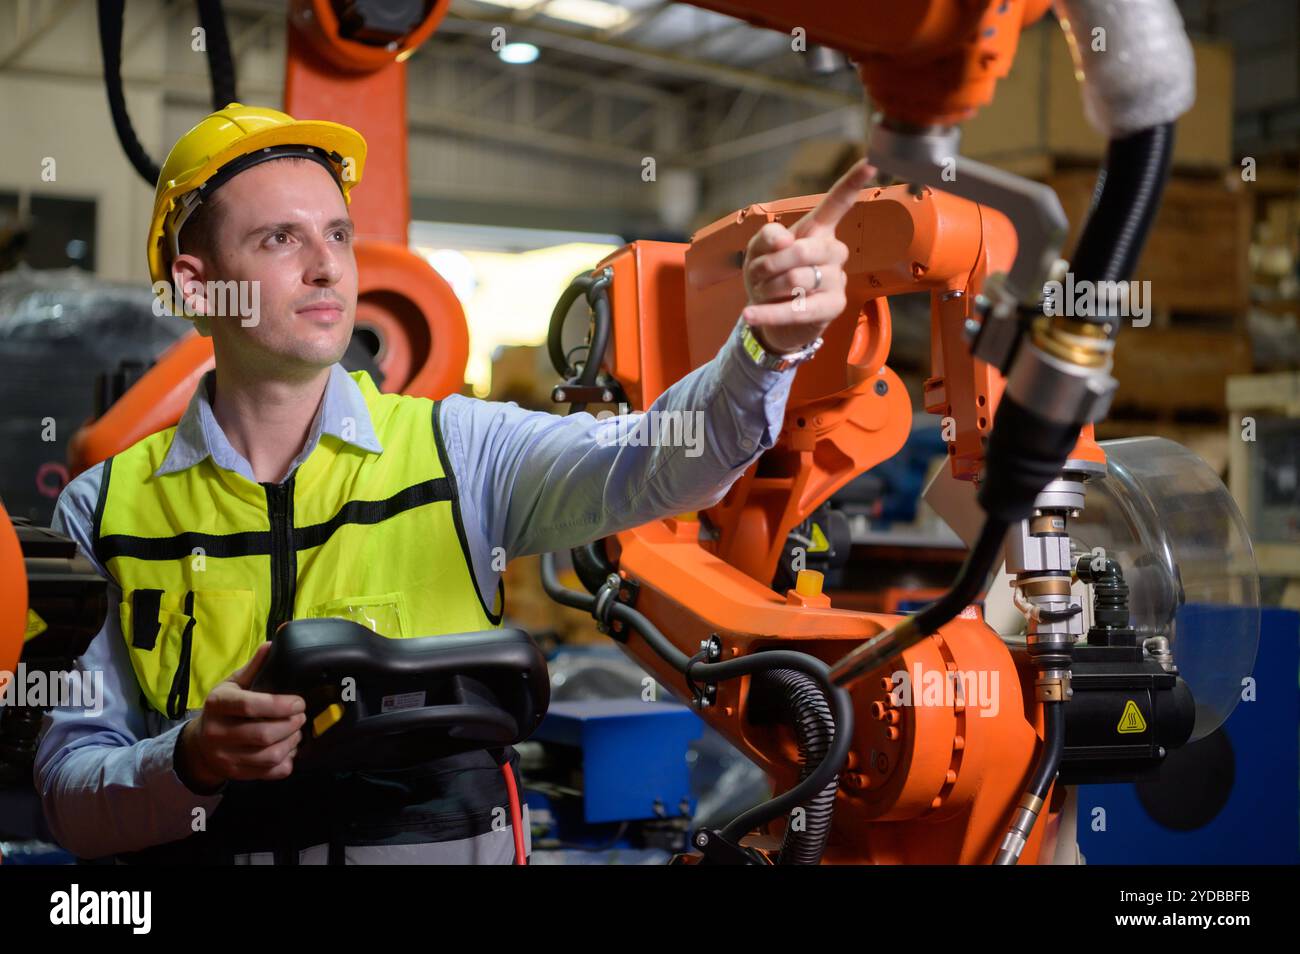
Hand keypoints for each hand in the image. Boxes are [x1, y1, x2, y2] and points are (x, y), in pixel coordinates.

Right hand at [177, 641, 305, 789]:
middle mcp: (217, 733)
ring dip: (291, 742)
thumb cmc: (223, 709)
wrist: (200, 744)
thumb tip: (273, 644)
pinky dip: (287, 762)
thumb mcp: (233, 685)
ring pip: (269, 756)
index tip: (298, 702)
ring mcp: (226, 757)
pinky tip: (289, 749)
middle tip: (302, 716)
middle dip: (291, 725)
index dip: (279, 705)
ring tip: (297, 731)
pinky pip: (270, 773)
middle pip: (262, 734)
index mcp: (217, 705)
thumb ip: (254, 667)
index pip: (249, 706)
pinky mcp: (237, 775)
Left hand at [741, 158, 875, 353]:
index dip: (853, 183)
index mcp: (818, 230)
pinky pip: (798, 309)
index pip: (837, 203)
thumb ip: (767, 237)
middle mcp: (833, 252)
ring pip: (797, 279)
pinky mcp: (833, 306)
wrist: (770, 317)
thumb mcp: (757, 252)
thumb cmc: (768, 278)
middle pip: (804, 250)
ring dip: (767, 287)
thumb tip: (786, 240)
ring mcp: (837, 279)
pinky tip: (749, 314)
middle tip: (757, 273)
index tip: (871, 162)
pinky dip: (768, 313)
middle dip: (772, 263)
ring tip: (761, 292)